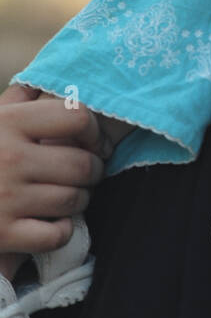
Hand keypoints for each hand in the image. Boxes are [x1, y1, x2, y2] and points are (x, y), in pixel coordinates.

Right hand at [0, 84, 107, 255]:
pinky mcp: (3, 235)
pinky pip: (56, 235)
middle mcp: (11, 159)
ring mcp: (7, 199)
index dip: (94, 131)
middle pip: (83, 164)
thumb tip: (48, 81)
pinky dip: (61, 231)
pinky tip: (51, 223)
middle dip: (92, 171)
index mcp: (10, 123)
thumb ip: (19, 101)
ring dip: (80, 200)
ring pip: (74, 200)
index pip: (77, 117)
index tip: (93, 142)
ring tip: (68, 196)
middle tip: (86, 174)